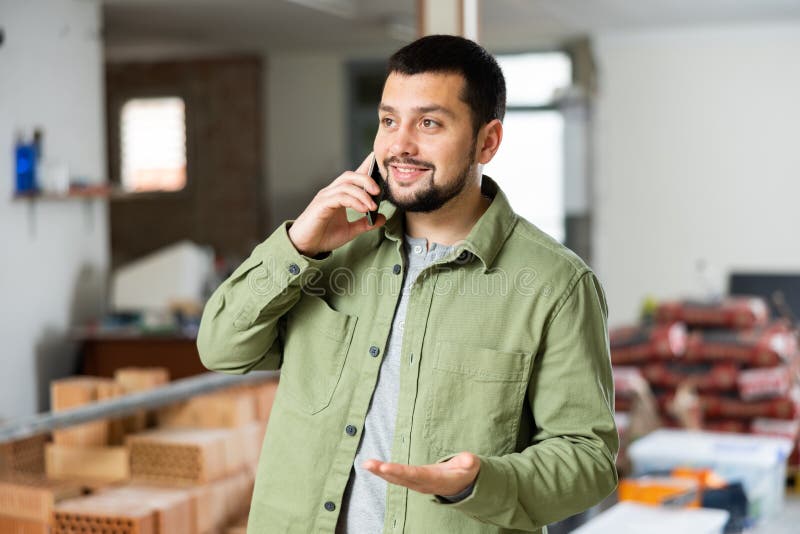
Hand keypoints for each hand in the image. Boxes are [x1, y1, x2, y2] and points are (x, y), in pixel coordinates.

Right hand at [288, 153, 385, 256]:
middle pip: (350, 176)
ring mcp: (325, 197)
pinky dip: (354, 201)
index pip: (353, 177)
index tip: (378, 161)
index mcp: (339, 195)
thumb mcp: (350, 231)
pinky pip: (340, 197)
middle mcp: (331, 192)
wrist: (305, 246)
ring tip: (372, 207)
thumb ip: (364, 224)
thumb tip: (381, 218)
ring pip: (346, 185)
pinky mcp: (321, 205)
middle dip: (367, 180)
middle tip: (378, 191)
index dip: (365, 166)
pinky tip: (363, 210)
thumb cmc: (323, 236)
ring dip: (362, 194)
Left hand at [362, 452, 479, 496]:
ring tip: (366, 463)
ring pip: (395, 479)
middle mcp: (422, 483)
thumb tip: (469, 459)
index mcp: (434, 478)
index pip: (414, 474)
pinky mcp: (413, 480)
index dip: (399, 471)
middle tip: (368, 464)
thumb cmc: (465, 472)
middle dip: (383, 471)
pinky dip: (383, 472)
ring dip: (379, 472)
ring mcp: (416, 483)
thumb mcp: (470, 466)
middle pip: (400, 478)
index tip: (385, 467)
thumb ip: (469, 462)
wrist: (463, 485)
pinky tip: (372, 466)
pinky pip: (395, 477)